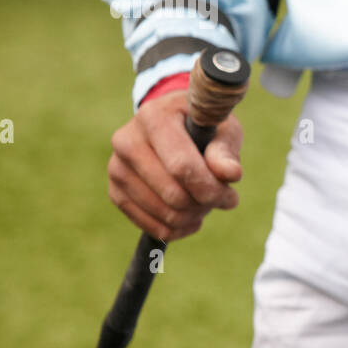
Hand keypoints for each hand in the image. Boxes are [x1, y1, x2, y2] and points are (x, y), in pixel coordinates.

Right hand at [107, 90, 242, 240]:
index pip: (182, 167)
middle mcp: (127, 141)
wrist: (173, 128)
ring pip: (163, 213)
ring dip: (193, 216)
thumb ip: (226, 151)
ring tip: (206, 203)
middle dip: (205, 204)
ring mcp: (117, 168)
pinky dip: (177, 230)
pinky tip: (192, 218)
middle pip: (172, 194)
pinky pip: (150, 226)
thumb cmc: (203, 129)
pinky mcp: (115, 192)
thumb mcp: (222, 130)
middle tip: (222, 199)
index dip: (210, 189)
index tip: (231, 196)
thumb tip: (230, 174)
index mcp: (154, 117)